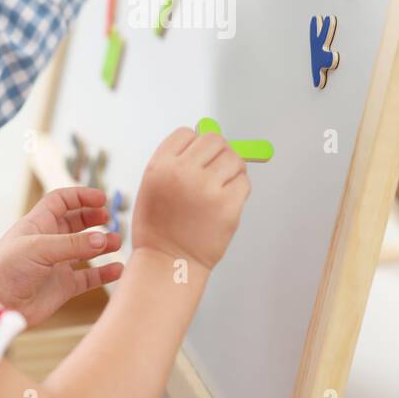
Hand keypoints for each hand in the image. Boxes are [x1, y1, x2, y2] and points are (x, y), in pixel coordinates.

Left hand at [0, 187, 122, 326]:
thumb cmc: (6, 269)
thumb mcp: (39, 248)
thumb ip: (73, 244)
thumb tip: (103, 239)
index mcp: (37, 224)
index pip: (61, 201)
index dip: (80, 196)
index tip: (102, 199)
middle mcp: (48, 242)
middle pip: (76, 222)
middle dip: (94, 218)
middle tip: (110, 219)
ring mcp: (56, 265)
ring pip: (85, 249)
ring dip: (102, 244)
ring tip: (116, 242)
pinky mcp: (62, 287)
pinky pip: (88, 277)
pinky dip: (104, 273)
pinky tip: (117, 270)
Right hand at [131, 127, 250, 272]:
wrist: (168, 263)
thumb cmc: (161, 225)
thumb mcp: (155, 187)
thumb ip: (178, 161)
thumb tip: (214, 138)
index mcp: (160, 166)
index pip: (187, 133)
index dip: (193, 146)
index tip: (194, 162)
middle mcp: (182, 173)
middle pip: (214, 140)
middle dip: (218, 151)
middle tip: (216, 169)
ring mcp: (207, 189)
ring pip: (233, 158)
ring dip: (232, 168)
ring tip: (222, 187)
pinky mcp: (228, 206)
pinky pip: (244, 182)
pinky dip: (239, 188)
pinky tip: (226, 202)